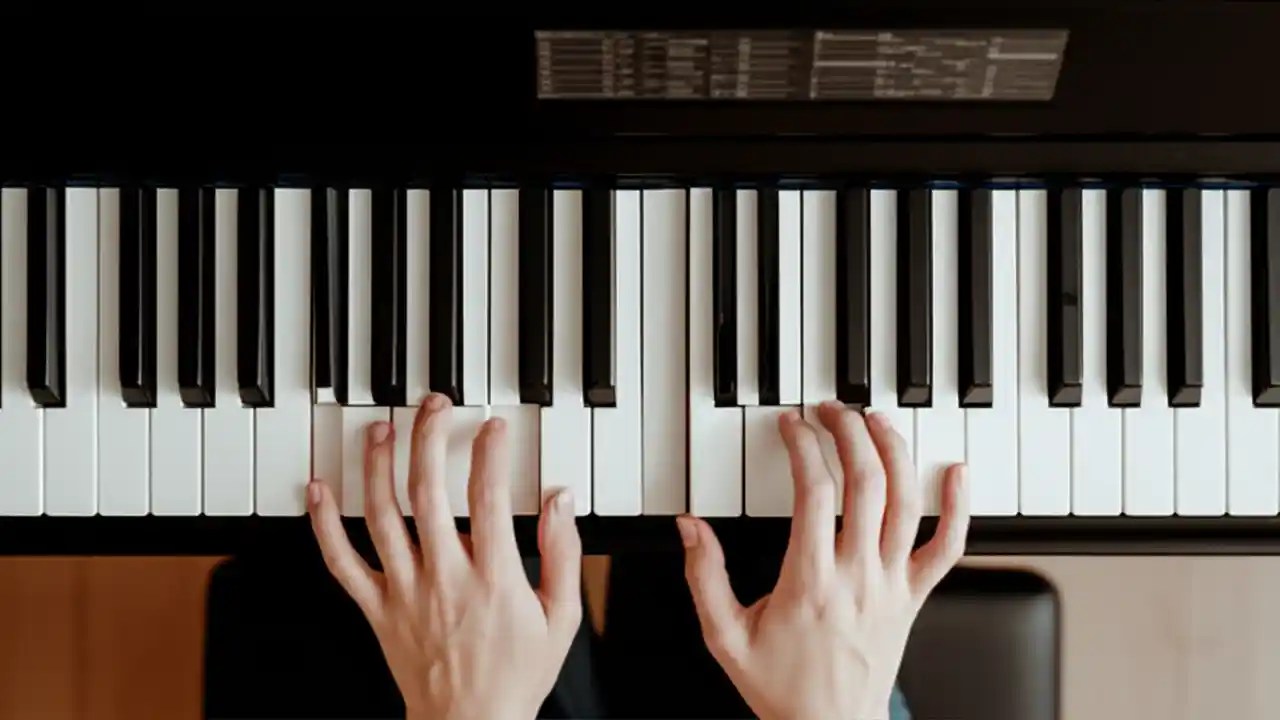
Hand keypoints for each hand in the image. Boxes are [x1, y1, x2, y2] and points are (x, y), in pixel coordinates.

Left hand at [306, 393, 582, 719]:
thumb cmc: (517, 676)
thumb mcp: (562, 618)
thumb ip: (562, 554)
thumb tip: (560, 502)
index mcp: (493, 579)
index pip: (488, 497)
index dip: (490, 452)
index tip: (493, 426)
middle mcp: (444, 578)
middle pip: (427, 493)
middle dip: (429, 438)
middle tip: (435, 406)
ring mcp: (404, 592)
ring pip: (382, 517)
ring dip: (378, 466)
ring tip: (381, 429)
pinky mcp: (376, 609)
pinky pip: (342, 563)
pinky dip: (324, 525)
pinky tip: (318, 489)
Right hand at [676, 401, 969, 719]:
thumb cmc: (780, 687)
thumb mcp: (723, 636)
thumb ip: (704, 577)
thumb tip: (690, 527)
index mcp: (809, 582)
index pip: (814, 493)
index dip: (803, 447)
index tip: (791, 426)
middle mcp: (857, 577)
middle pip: (866, 484)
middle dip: (849, 433)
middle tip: (832, 410)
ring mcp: (891, 586)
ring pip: (906, 503)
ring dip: (894, 451)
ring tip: (876, 419)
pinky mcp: (914, 598)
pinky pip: (948, 548)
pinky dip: (959, 507)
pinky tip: (956, 472)